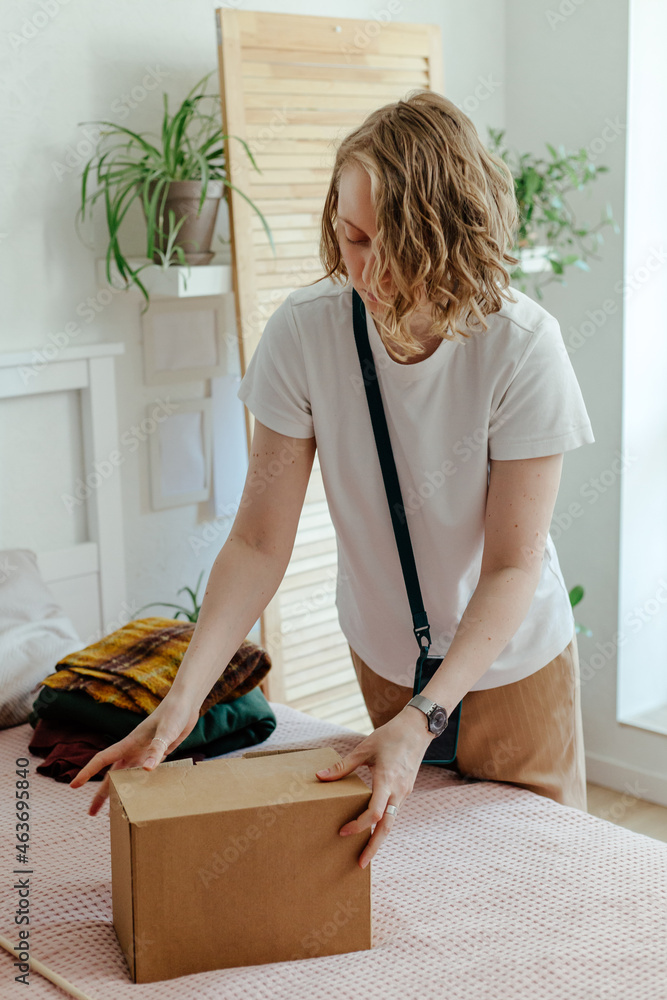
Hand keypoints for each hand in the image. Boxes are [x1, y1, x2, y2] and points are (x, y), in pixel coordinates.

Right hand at [68, 694, 200, 816]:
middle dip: (101, 793)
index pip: (102, 759)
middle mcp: (134, 749)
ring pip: (127, 777)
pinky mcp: (157, 753)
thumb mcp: (166, 731)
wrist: (186, 703)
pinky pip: (143, 773)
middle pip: (112, 775)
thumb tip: (147, 770)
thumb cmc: (174, 713)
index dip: (87, 772)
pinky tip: (140, 795)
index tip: (74, 785)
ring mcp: (145, 752)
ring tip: (114, 811)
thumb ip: (157, 749)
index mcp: (129, 743)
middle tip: (92, 813)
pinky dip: (139, 785)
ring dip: (120, 792)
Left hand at [316, 706, 432, 867]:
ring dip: (379, 838)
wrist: (418, 729)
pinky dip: (384, 825)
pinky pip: (394, 812)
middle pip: (387, 827)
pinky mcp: (406, 790)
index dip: (359, 826)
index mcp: (387, 780)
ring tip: (365, 853)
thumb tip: (320, 777)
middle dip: (374, 847)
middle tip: (360, 864)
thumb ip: (343, 766)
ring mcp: (404, 792)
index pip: (374, 813)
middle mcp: (398, 791)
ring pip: (392, 822)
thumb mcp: (365, 749)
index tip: (343, 831)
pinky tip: (374, 829)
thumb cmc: (390, 736)